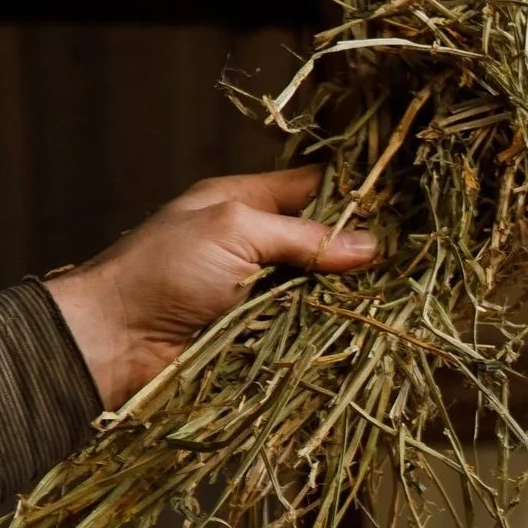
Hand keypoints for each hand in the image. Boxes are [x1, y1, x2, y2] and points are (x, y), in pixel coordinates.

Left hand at [45, 167, 376, 410]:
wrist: (114, 341)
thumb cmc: (161, 270)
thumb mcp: (233, 230)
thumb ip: (303, 234)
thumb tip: (369, 245)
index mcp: (244, 202)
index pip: (314, 186)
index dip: (356, 191)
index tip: (404, 203)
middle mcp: (257, 243)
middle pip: (327, 239)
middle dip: (364, 249)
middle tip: (414, 257)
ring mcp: (261, 291)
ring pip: (325, 288)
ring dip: (354, 295)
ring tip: (401, 297)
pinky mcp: (263, 333)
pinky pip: (311, 327)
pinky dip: (335, 330)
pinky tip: (369, 329)